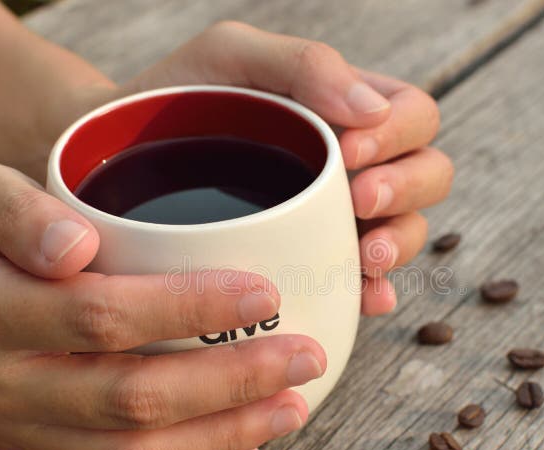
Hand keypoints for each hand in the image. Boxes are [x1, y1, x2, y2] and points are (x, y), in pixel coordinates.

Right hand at [0, 163, 325, 449]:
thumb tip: (77, 247)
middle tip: (304, 358)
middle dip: (229, 382)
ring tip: (293, 407)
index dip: (189, 309)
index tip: (266, 292)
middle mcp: (2, 383)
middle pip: (131, 396)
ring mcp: (23, 429)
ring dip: (224, 434)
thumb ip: (24, 213)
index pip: (102, 316)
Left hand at [122, 21, 453, 315]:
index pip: (414, 116)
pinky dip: (375, 291)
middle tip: (360, 200)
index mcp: (349, 110)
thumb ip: (303, 64)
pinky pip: (365, 281)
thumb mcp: (233, 56)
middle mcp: (357, 165)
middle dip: (405, 191)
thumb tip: (372, 109)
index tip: (349, 149)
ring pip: (408, 230)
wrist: (116, 161)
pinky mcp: (316, 263)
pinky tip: (364, 298)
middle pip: (428, 175)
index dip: (399, 134)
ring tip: (365, 257)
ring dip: (399, 244)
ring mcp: (341, 219)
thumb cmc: (177, 99)